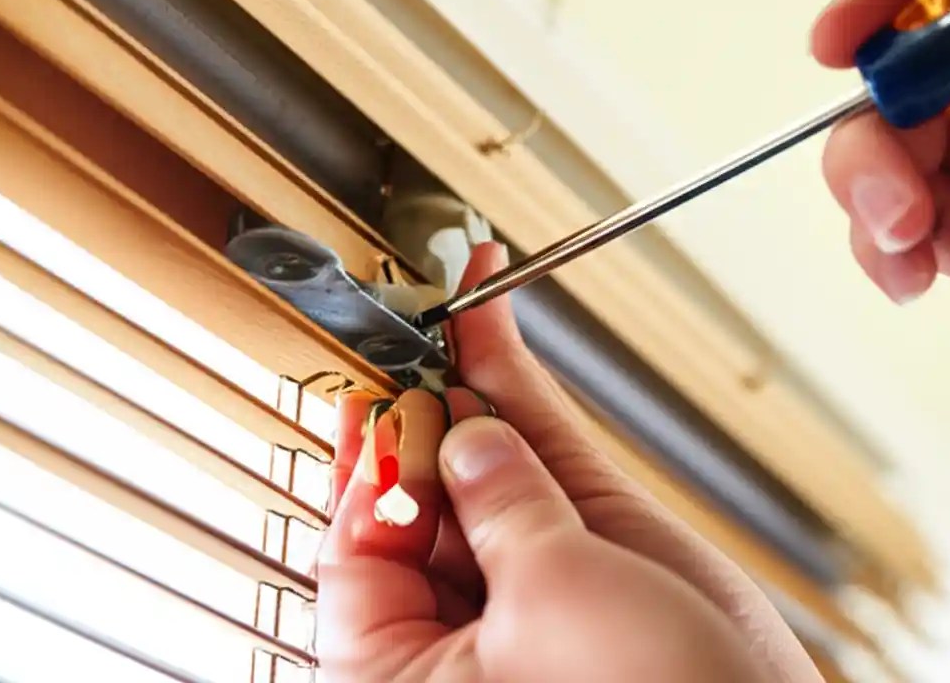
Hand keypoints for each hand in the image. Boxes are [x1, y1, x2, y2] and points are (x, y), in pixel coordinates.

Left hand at [315, 244, 820, 681]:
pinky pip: (539, 464)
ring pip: (478, 470)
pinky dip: (514, 394)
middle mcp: (459, 636)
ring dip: (464, 385)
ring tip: (450, 304)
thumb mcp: (550, 600)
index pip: (357, 544)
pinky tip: (489, 336)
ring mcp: (529, 588)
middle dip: (416, 412)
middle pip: (415, 499)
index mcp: (404, 674)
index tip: (376, 389)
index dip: (367, 459)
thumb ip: (501, 503)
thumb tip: (464, 436)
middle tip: (408, 331)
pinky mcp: (591, 554)